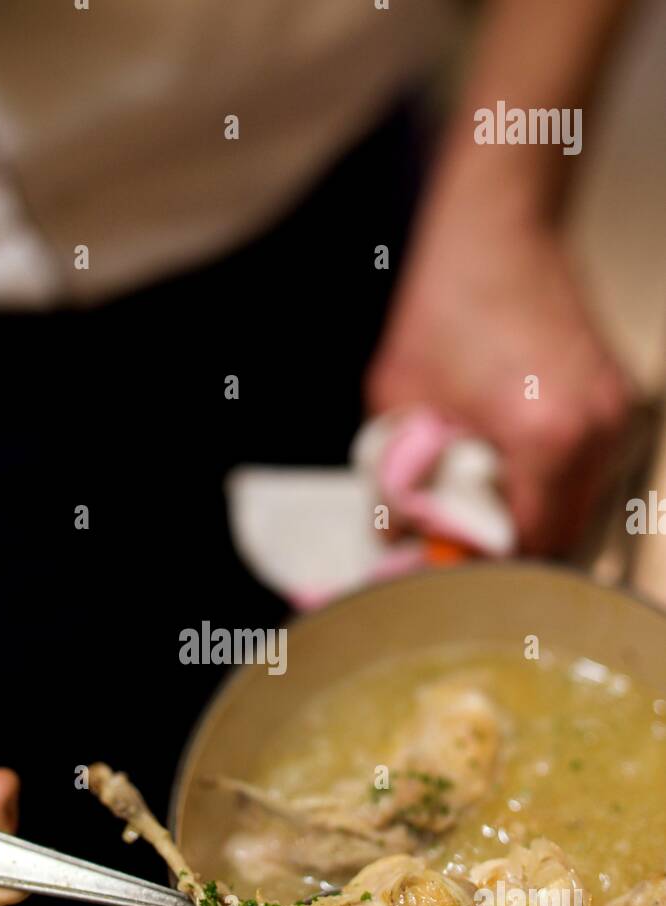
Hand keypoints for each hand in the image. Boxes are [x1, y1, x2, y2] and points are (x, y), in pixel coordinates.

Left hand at [365, 213, 633, 552]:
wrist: (497, 230)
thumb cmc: (448, 303)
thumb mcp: (399, 404)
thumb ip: (400, 482)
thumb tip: (405, 538)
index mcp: (547, 438)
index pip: (527, 545)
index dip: (482, 563)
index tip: (447, 558)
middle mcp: (596, 430)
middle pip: (561, 533)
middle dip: (508, 543)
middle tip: (460, 535)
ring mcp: (616, 413)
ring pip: (579, 504)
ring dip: (531, 511)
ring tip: (481, 491)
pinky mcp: (618, 399)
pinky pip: (588, 467)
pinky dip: (550, 479)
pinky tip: (508, 459)